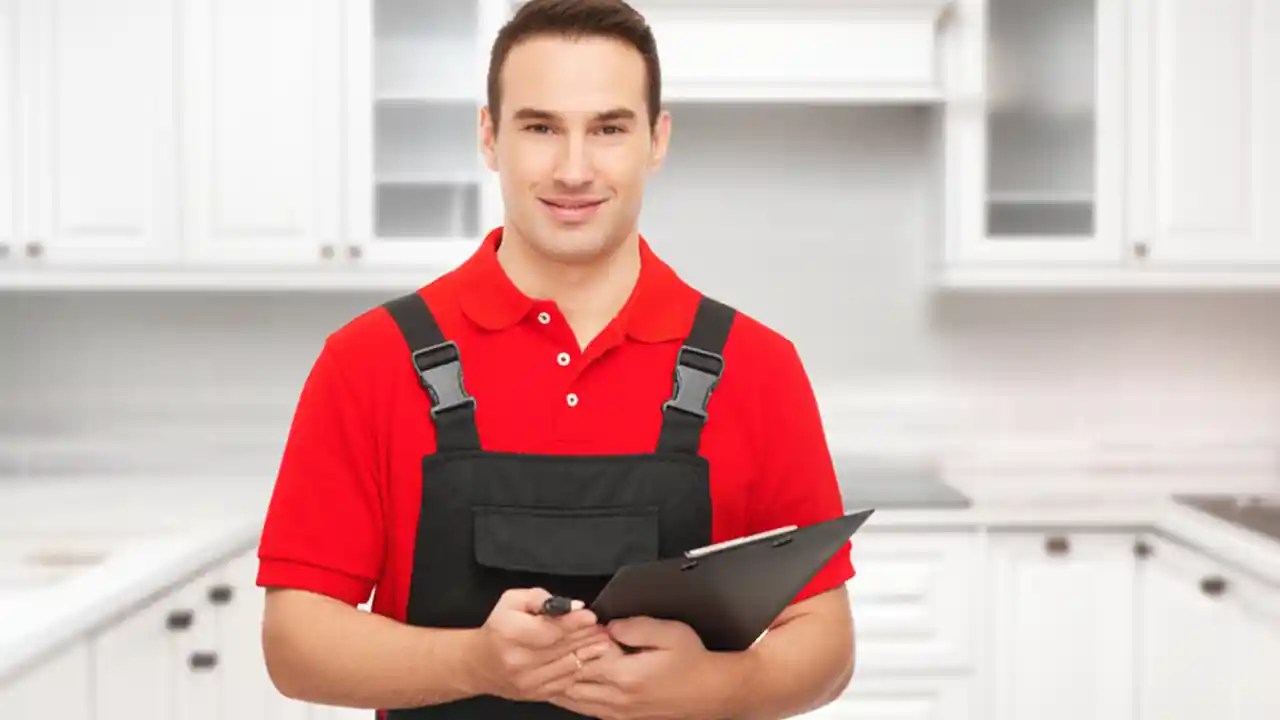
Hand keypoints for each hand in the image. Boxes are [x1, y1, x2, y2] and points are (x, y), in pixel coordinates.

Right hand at [469, 588, 613, 702]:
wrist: (481, 664)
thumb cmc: (499, 628)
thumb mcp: (513, 601)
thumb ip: (540, 598)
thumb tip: (571, 606)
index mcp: (510, 633)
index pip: (549, 630)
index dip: (573, 623)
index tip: (590, 616)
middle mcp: (518, 660)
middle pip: (562, 647)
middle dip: (586, 635)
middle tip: (601, 627)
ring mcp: (528, 681)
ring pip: (568, 665)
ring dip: (588, 652)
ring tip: (602, 640)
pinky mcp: (536, 694)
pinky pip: (566, 681)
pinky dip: (580, 668)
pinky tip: (590, 657)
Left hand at [551, 616, 742, 719]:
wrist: (712, 692)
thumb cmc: (693, 662)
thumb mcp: (670, 632)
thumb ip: (635, 626)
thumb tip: (607, 624)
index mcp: (625, 675)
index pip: (581, 658)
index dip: (569, 641)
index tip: (566, 627)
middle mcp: (617, 698)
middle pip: (571, 682)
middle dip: (557, 663)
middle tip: (547, 646)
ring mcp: (618, 712)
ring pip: (574, 700)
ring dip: (558, 683)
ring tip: (545, 668)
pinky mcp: (621, 718)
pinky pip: (585, 710)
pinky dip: (571, 697)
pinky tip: (564, 687)